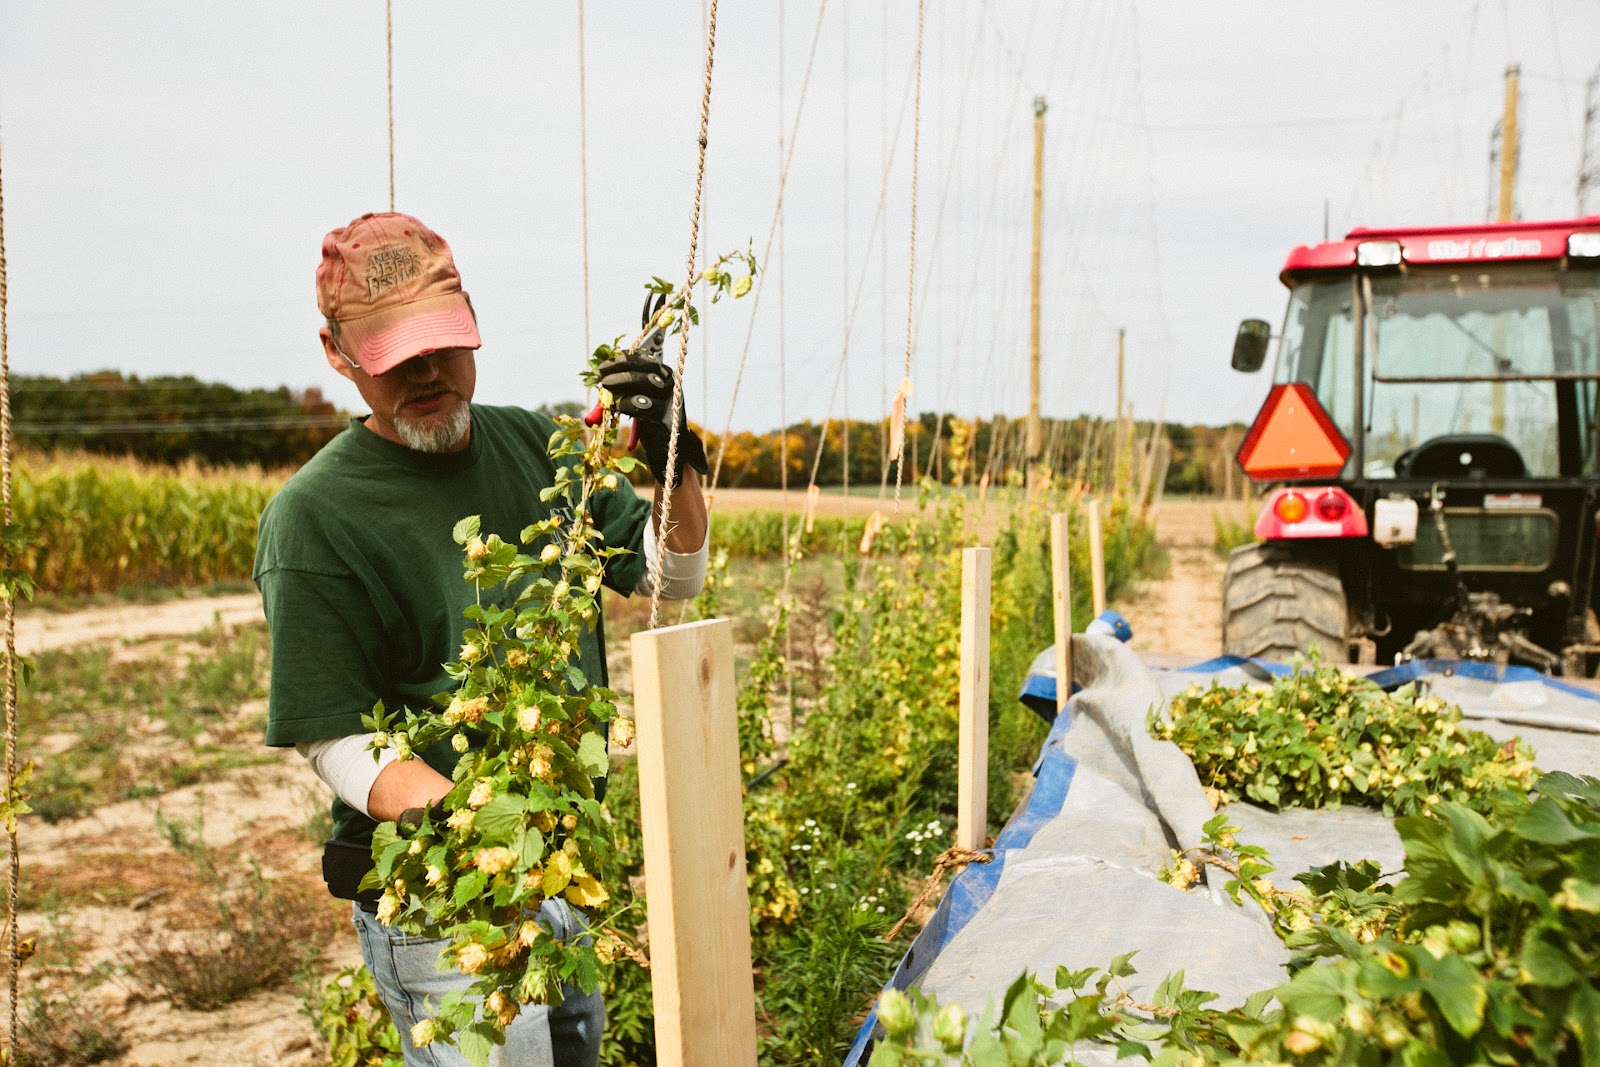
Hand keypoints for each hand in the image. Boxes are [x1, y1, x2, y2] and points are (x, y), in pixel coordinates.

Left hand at [598, 296, 708, 484]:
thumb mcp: (633, 402)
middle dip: (618, 370)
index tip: (603, 365)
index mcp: (663, 373)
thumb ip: (617, 393)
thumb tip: (597, 383)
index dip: (621, 358)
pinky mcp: (668, 416)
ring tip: (604, 391)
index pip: (642, 357)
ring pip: (642, 383)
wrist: (670, 455)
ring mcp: (671, 398)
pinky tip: (615, 407)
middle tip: (600, 378)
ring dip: (619, 386)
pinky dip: (625, 405)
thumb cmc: (650, 426)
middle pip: (642, 367)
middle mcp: (670, 382)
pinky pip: (643, 405)